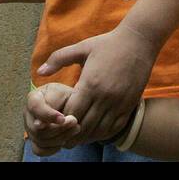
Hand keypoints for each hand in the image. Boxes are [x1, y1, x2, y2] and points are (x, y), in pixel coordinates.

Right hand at [24, 83, 79, 155]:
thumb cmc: (65, 97)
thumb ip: (53, 103)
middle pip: (37, 129)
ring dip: (60, 137)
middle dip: (59, 128)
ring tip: (75, 129)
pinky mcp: (35, 140)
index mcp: (33, 98)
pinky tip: (64, 140)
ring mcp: (29, 128)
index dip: (48, 115)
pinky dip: (53, 148)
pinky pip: (40, 150)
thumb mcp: (62, 93)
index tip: (63, 119)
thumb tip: (39, 125)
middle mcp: (28, 114)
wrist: (69, 104)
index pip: (35, 107)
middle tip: (75, 122)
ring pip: (40, 140)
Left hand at [37, 24, 156, 144]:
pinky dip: (104, 133)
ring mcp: (119, 102)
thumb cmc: (107, 43)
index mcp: (90, 83)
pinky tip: (96, 133)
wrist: (139, 41)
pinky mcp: (130, 104)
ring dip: (88, 136)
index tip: (55, 124)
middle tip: (63, 138)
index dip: (62, 121)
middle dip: (72, 133)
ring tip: (77, 139)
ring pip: (100, 129)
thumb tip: (39, 72)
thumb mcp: (81, 47)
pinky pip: (115, 127)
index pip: (72, 112)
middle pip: (85, 125)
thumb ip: (58, 59)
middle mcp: (104, 96)